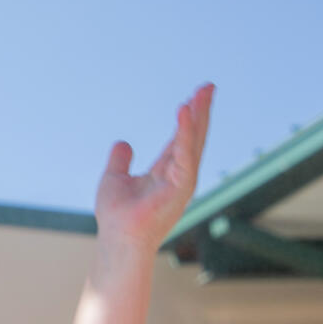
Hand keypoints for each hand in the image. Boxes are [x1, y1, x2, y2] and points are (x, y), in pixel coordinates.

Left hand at [95, 83, 212, 252]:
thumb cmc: (117, 216)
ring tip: (203, 92)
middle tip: (208, 86)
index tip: (194, 97)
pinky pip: (185, 152)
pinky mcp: (182, 185)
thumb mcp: (114, 178)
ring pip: (194, 140)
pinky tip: (184, 111)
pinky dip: (185, 131)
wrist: (118, 238)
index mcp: (166, 172)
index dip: (187, 118)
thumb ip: (120, 160)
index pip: (181, 139)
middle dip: (201, 110)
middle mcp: (179, 174)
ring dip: (199, 115)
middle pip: (194, 136)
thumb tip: (123, 142)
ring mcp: (184, 180)